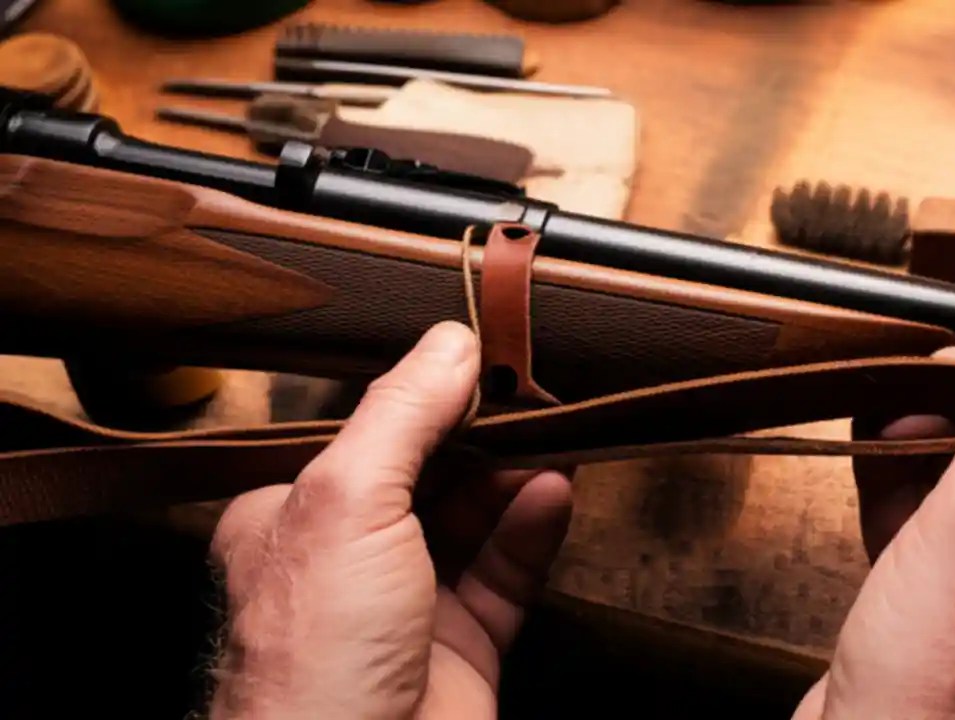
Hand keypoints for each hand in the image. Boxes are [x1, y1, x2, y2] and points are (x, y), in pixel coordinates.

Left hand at [207, 321, 572, 719]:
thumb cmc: (313, 660)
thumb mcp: (350, 501)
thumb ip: (402, 414)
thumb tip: (450, 343)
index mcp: (295, 520)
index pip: (371, 436)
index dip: (430, 396)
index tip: (486, 358)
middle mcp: (350, 563)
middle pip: (432, 475)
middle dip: (485, 433)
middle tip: (536, 391)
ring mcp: (408, 608)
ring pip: (477, 523)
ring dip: (517, 476)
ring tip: (558, 432)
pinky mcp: (462, 651)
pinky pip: (506, 575)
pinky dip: (533, 530)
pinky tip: (554, 492)